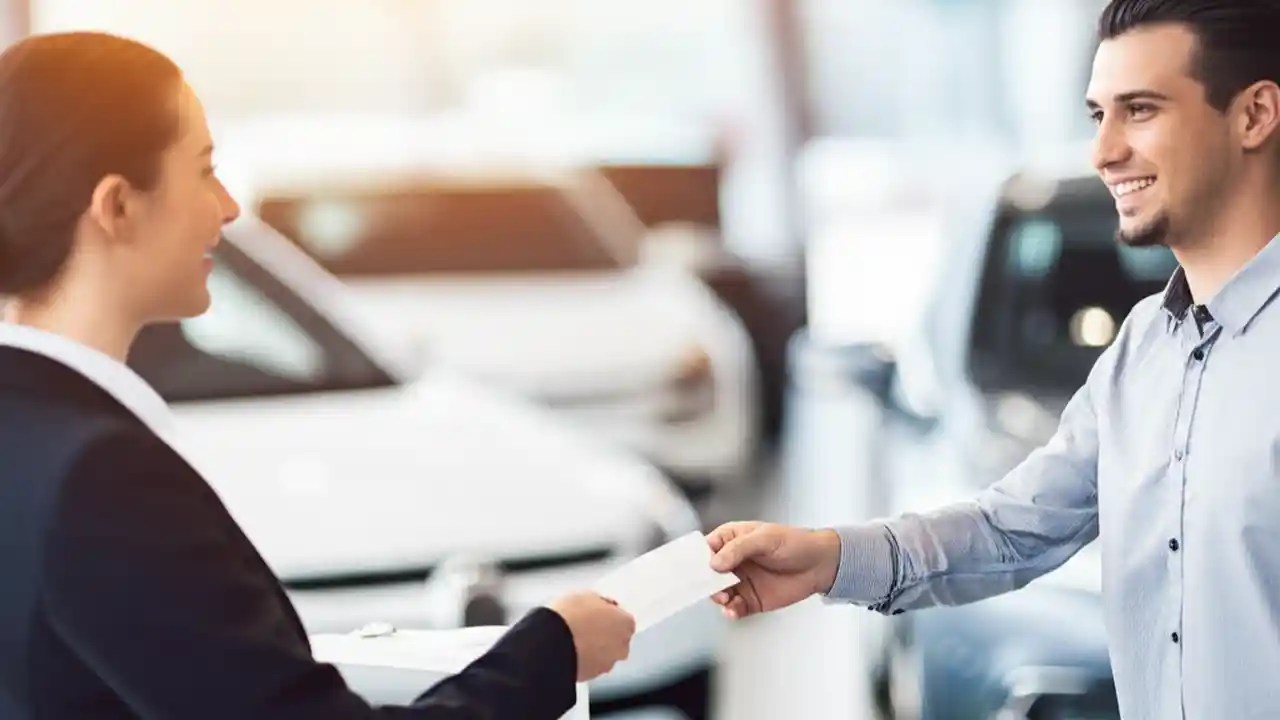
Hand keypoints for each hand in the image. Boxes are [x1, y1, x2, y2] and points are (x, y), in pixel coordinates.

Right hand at [547, 592, 635, 681]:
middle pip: (616, 639)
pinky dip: (583, 660)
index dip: (608, 615)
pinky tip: (569, 650)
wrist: (550, 642)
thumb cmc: (570, 616)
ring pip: (604, 654)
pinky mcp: (591, 676)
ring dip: (593, 648)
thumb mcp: (587, 596)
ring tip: (573, 638)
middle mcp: (622, 647)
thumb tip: (599, 606)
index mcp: (626, 624)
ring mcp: (607, 664)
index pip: (623, 619)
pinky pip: (590, 665)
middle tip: (585, 626)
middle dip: (603, 634)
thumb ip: (600, 603)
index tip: (597, 613)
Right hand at [706, 522, 841, 619]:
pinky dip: (730, 611)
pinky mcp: (750, 600)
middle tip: (710, 586)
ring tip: (725, 598)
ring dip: (717, 597)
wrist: (820, 564)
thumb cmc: (794, 543)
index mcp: (731, 540)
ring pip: (718, 592)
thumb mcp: (765, 538)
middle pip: (707, 574)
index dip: (696, 558)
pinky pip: (734, 608)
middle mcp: (732, 561)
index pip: (705, 549)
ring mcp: (740, 582)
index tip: (690, 569)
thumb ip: (739, 549)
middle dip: (704, 582)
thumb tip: (714, 563)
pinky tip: (733, 610)